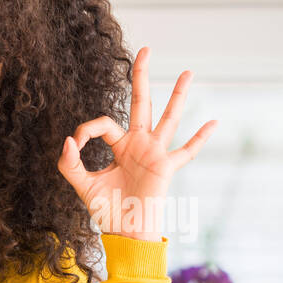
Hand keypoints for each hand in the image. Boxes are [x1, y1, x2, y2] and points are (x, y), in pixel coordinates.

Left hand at [57, 46, 217, 241]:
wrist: (124, 232)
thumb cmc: (106, 210)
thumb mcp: (81, 185)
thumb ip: (69, 163)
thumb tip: (68, 139)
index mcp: (120, 146)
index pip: (103, 124)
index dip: (85, 129)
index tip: (74, 145)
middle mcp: (139, 144)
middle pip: (141, 102)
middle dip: (141, 76)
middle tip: (145, 49)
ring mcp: (155, 153)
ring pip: (168, 118)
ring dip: (177, 94)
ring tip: (187, 72)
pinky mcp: (165, 167)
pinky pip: (186, 151)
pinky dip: (200, 138)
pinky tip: (214, 122)